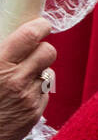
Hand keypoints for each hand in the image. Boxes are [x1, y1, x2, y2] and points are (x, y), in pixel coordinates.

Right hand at [0, 17, 55, 139]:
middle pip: (49, 52)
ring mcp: (29, 98)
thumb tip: (6, 39)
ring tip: (20, 76)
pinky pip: (44, 94)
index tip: (41, 25)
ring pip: (48, 73)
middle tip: (32, 51)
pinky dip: (35, 91)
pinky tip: (18, 96)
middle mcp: (17, 80)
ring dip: (38, 71)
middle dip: (42, 48)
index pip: (31, 36)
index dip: (40, 26)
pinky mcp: (35, 114)